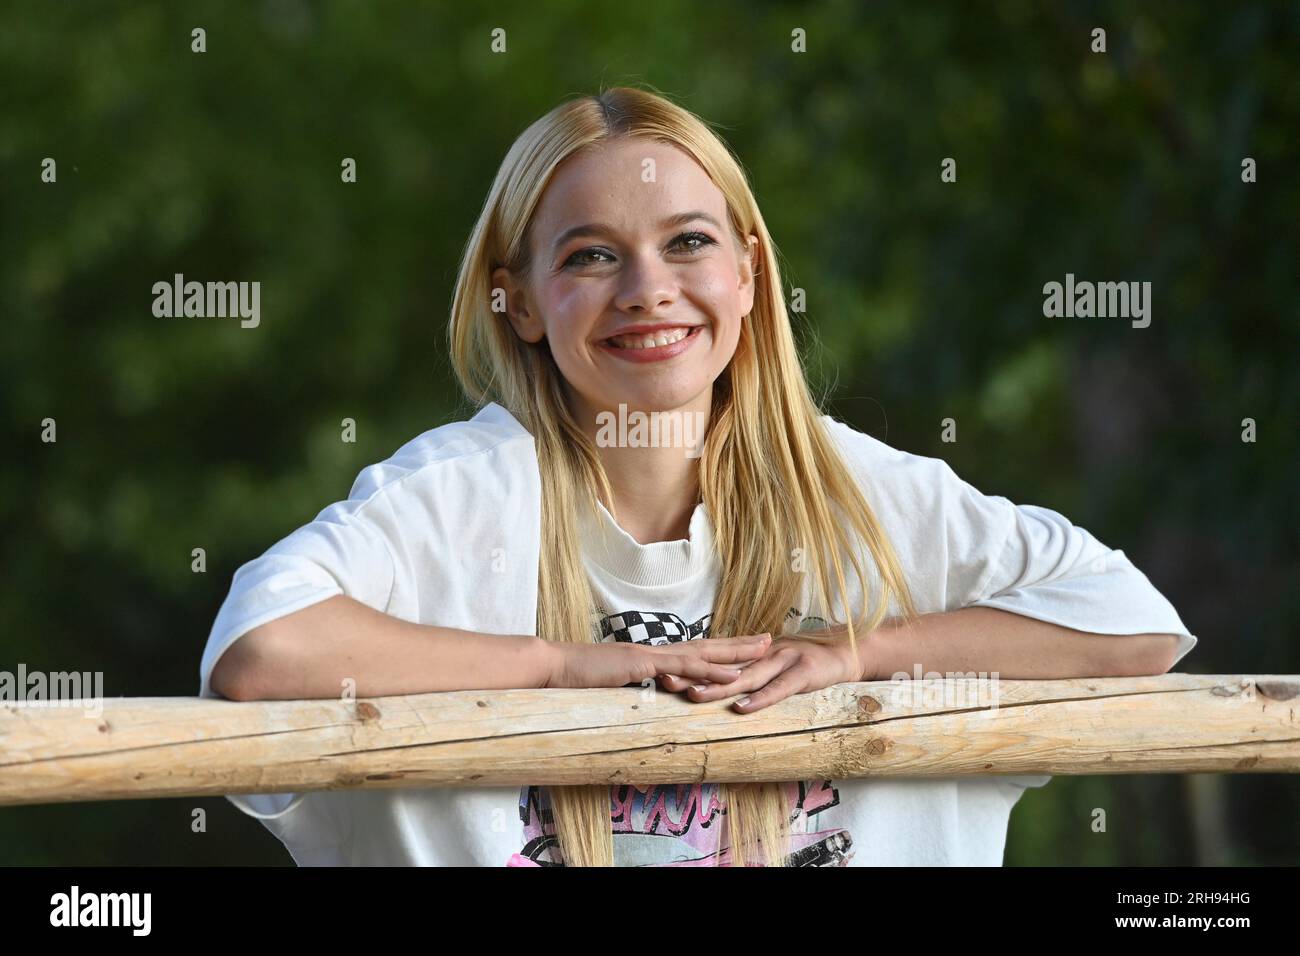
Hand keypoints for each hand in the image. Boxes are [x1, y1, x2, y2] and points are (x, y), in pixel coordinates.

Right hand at [541, 633, 772, 688]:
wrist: (551, 666)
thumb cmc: (575, 681)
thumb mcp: (610, 690)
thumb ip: (630, 694)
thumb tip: (643, 707)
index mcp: (650, 657)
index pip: (693, 651)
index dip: (721, 650)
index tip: (745, 647)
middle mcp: (655, 651)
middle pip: (706, 646)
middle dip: (739, 644)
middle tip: (769, 638)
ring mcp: (649, 655)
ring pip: (702, 653)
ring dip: (734, 654)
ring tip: (762, 651)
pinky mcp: (641, 665)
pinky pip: (682, 669)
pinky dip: (708, 672)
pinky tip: (730, 676)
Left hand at [658, 634, 869, 712]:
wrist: (848, 652)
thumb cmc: (808, 662)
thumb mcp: (775, 665)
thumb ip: (751, 671)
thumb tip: (722, 684)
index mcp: (755, 652)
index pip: (718, 657)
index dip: (690, 665)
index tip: (662, 671)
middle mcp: (764, 653)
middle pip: (725, 665)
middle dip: (694, 673)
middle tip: (666, 681)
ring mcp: (783, 660)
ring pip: (746, 676)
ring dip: (719, 686)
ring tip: (695, 694)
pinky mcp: (803, 673)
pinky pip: (777, 689)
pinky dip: (759, 699)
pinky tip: (742, 708)